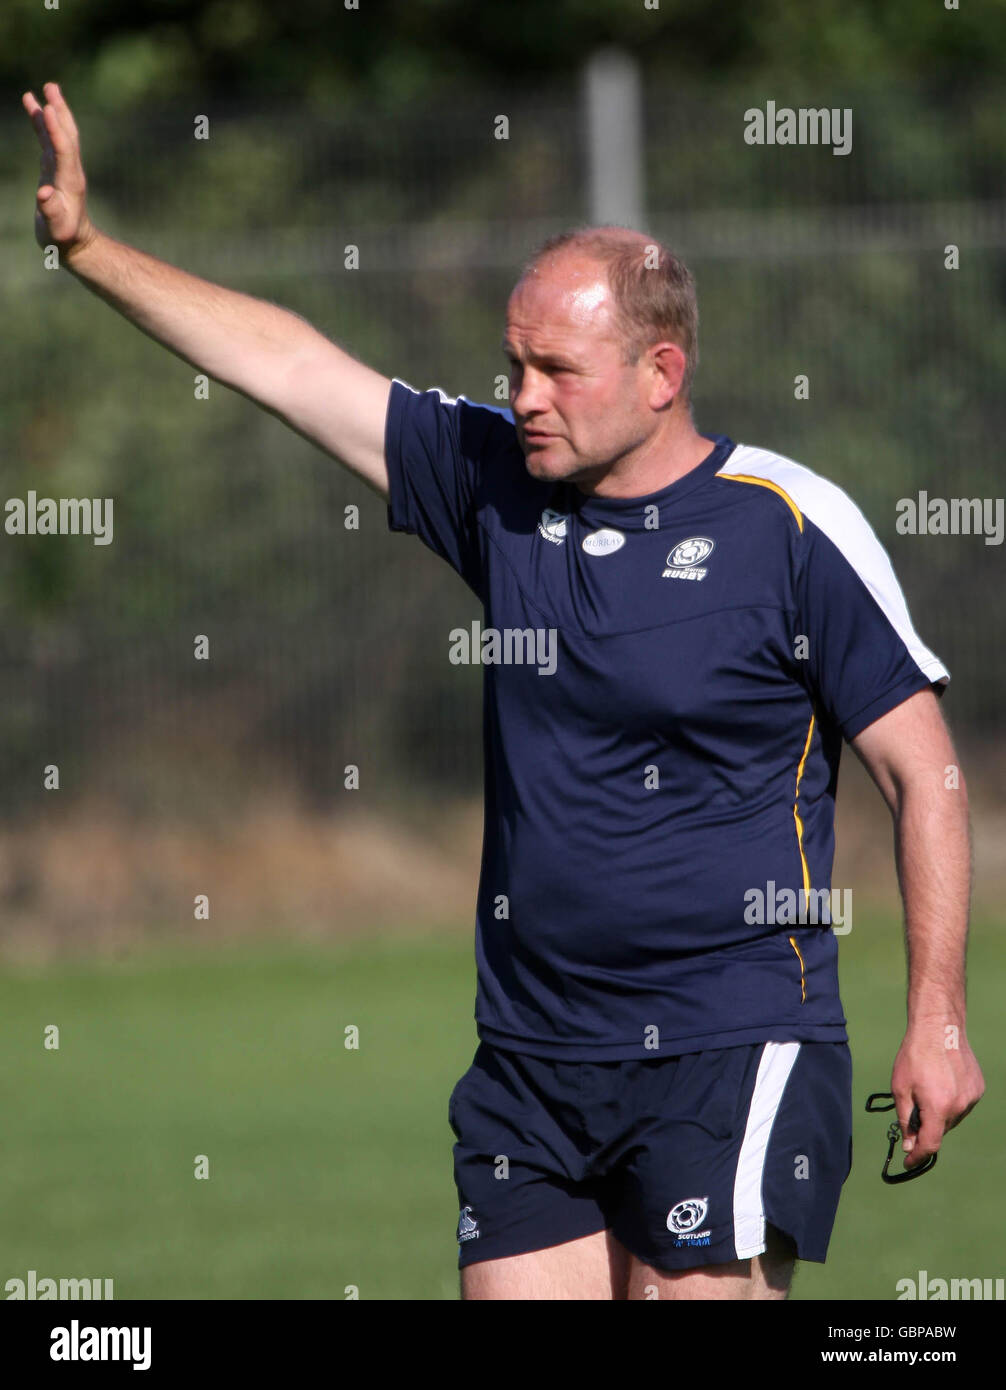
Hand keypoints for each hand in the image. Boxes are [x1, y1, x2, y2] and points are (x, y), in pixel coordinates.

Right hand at [22, 81, 95, 257]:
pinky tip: (35, 108)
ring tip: (48, 88)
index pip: (64, 150)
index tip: (48, 108)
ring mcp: (63, 167)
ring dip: (54, 111)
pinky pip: (49, 140)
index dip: (56, 129)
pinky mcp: (55, 168)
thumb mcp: (56, 228)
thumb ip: (50, 211)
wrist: (73, 243)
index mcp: (70, 181)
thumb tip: (44, 194)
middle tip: (52, 87)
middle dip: (60, 111)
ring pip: (59, 133)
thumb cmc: (63, 238)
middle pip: (67, 134)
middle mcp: (69, 170)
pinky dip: (42, 124)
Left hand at [891, 1023, 983, 1169]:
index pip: (931, 1145)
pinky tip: (942, 1083)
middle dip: (926, 1127)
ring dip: (939, 1113)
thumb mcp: (900, 1089)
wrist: (938, 1028)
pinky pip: (962, 1104)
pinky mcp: (978, 1089)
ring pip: (952, 1118)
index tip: (909, 1162)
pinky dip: (950, 1101)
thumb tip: (910, 1145)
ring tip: (928, 1089)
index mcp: (938, 1108)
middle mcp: (959, 1106)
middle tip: (914, 1108)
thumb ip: (906, 1121)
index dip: (918, 1157)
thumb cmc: (914, 1056)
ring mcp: (972, 1098)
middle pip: (940, 1130)